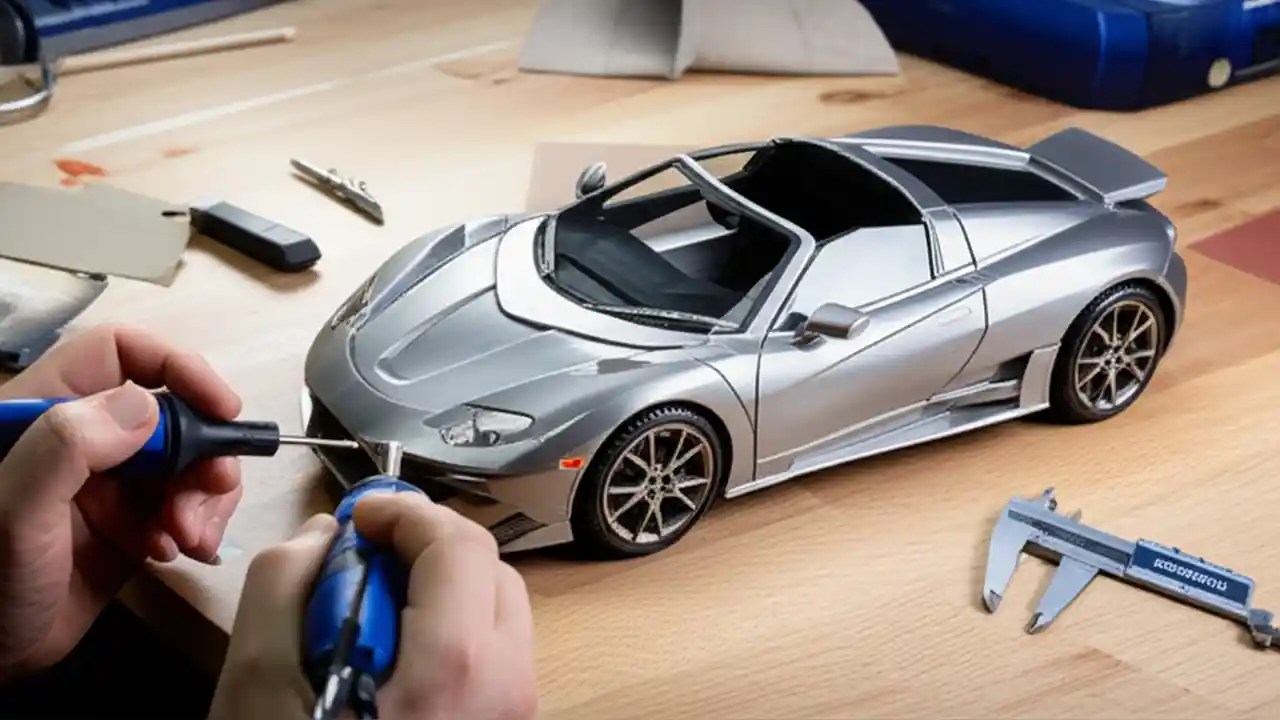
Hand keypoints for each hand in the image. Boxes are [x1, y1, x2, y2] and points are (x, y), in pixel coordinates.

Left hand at [0, 325, 243, 679]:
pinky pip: (183, 508)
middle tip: (214, 491)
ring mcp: (108, 486)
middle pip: (171, 413)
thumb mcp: (14, 510)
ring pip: (188, 463)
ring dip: (205, 496)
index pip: (120, 354)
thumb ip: (68, 446)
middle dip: (203, 451)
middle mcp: (83, 442)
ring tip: (190, 538)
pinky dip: (196, 526)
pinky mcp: (129, 528)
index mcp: (47, 414)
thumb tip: (147, 404)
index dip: (176, 367)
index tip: (220, 408)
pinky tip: (179, 553)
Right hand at [210, 493, 536, 719]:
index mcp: (454, 670)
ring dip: (438, 592)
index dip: (405, 514)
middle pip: (489, 571)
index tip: (361, 518)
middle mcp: (506, 691)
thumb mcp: (255, 683)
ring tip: (366, 621)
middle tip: (361, 562)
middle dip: (426, 549)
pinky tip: (387, 664)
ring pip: (496, 613)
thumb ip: (287, 581)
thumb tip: (328, 534)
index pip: (459, 545)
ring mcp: (512, 716)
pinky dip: (449, 634)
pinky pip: (491, 658)